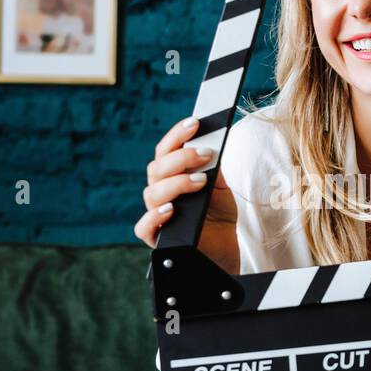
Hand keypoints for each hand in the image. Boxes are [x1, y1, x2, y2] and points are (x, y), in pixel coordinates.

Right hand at [134, 116, 239, 273]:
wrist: (225, 247)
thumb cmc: (218, 215)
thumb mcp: (221, 186)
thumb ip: (213, 167)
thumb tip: (212, 143)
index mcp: (170, 175)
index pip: (166, 150)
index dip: (177, 135)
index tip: (195, 123)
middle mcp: (159, 192)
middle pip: (156, 169)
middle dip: (181, 158)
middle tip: (206, 155)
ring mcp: (155, 214)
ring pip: (152, 193)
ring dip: (176, 183)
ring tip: (201, 182)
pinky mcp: (156, 238)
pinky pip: (144, 227)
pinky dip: (155, 217)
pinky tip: (171, 209)